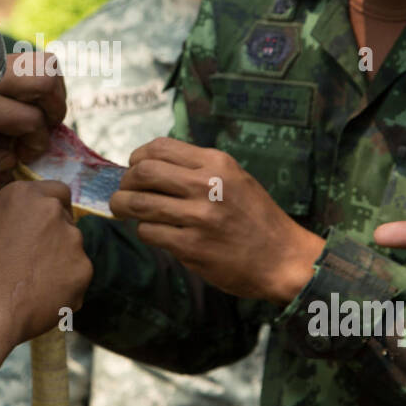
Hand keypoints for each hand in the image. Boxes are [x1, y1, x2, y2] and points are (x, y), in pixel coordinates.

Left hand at [0, 53, 65, 189]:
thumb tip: (11, 160)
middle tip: (41, 129)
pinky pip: (29, 59)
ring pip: (44, 63)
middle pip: (46, 79)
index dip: (35, 143)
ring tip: (35, 113)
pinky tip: (17, 100)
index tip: (23, 154)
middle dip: (56, 110)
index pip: (28, 120)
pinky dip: (35, 81)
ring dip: (50, 92)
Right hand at [0, 178, 89, 405]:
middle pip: (65, 222)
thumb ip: (3, 214)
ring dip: (58, 267)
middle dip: (52, 241)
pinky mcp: (81, 271)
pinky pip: (78, 279)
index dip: (43, 214)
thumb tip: (13, 211)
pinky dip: (64, 291)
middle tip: (26, 268)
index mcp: (23, 195)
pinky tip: (36, 303)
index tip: (34, 232)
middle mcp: (51, 212)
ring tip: (24, 290)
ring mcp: (70, 242)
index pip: (52, 191)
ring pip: (72, 252)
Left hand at [108, 137, 323, 302]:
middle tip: (124, 192)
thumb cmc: (256, 217)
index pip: (160, 147)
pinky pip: (149, 232)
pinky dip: (144, 231)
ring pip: (138, 203)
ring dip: (123, 207)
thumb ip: (198, 168)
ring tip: (122, 211)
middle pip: (142, 172)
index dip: (138, 157)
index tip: (134, 168)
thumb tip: (150, 165)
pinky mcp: (192, 246)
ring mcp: (199, 217)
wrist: (283, 258)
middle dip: (125, 182)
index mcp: (216, 163)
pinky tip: (153, 232)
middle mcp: (207, 185)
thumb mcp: (234, 178)